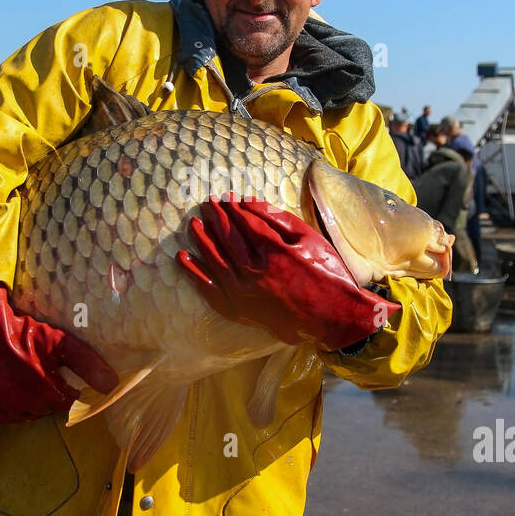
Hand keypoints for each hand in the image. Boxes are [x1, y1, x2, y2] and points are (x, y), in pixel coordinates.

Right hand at [0, 287, 117, 423]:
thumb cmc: (20, 331)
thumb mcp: (58, 341)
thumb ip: (87, 364)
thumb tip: (112, 384)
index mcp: (45, 393)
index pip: (72, 403)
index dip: (76, 389)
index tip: (73, 376)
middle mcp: (25, 407)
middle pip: (52, 407)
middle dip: (55, 391)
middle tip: (50, 369)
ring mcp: (5, 409)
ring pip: (32, 412)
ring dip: (36, 399)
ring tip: (33, 374)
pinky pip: (12, 414)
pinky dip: (17, 403)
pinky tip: (17, 383)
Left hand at [177, 194, 399, 351]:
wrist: (331, 317)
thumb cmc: (325, 274)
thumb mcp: (308, 238)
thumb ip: (277, 219)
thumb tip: (249, 203)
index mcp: (273, 252)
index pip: (244, 223)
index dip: (233, 208)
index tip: (226, 198)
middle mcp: (254, 272)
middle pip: (227, 238)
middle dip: (216, 218)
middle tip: (207, 204)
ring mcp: (243, 294)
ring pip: (214, 260)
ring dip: (202, 239)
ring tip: (194, 224)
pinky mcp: (238, 310)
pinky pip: (209, 289)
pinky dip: (194, 273)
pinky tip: (183, 258)